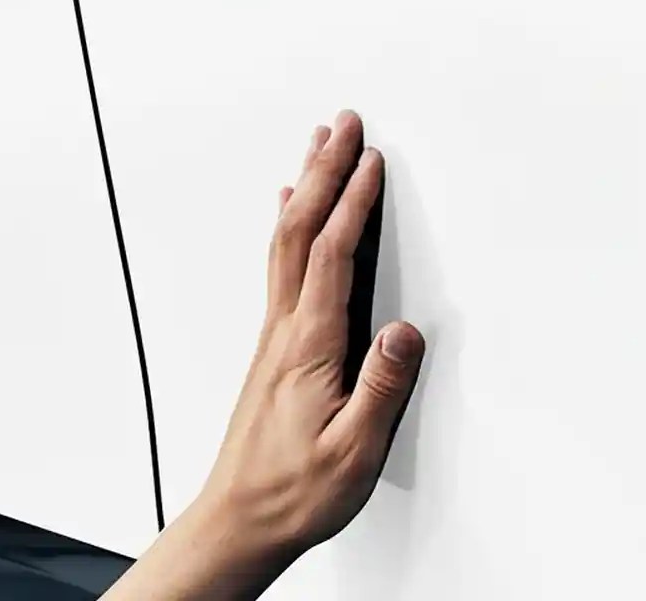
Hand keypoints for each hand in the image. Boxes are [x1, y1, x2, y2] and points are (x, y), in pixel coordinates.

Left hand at [105, 111, 423, 599]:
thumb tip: (405, 330)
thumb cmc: (296, 489)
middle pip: (301, 231)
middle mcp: (285, 330)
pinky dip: (287, 225)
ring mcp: (275, 336)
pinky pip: (280, 266)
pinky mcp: (274, 347)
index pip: (334, 255)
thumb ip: (383, 386)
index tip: (372, 160)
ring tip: (318, 148)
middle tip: (343, 126)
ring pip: (286, 242)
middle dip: (324, 171)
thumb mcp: (355, 449)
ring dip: (303, 188)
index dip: (354, 202)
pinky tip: (286, 214)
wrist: (240, 520)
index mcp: (309, 345)